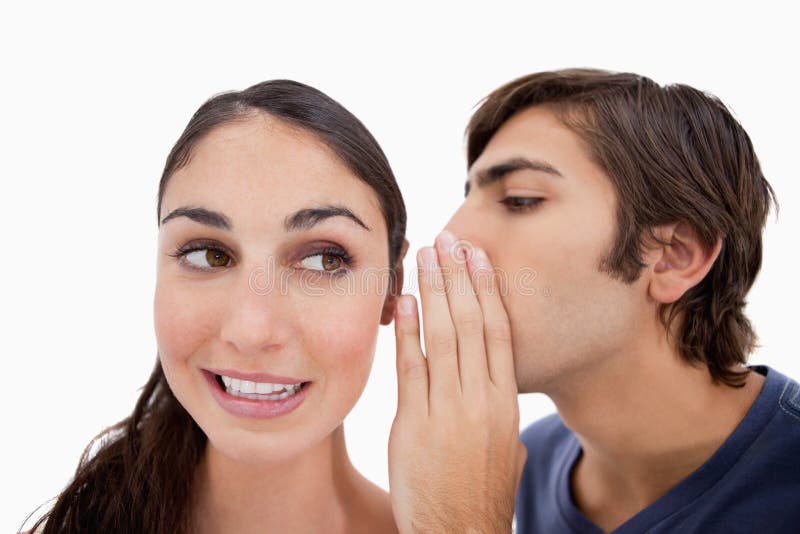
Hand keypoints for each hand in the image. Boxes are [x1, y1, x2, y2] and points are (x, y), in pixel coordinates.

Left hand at [388, 230, 526, 533]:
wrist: (459, 533)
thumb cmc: (481, 493)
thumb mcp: (504, 446)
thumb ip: (496, 408)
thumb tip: (491, 379)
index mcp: (504, 401)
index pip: (498, 330)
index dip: (487, 288)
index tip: (477, 256)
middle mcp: (481, 398)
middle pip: (471, 322)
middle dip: (458, 276)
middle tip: (448, 239)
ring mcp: (448, 409)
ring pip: (443, 336)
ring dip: (433, 291)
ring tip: (425, 256)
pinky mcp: (414, 423)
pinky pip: (411, 367)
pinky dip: (408, 332)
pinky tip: (404, 301)